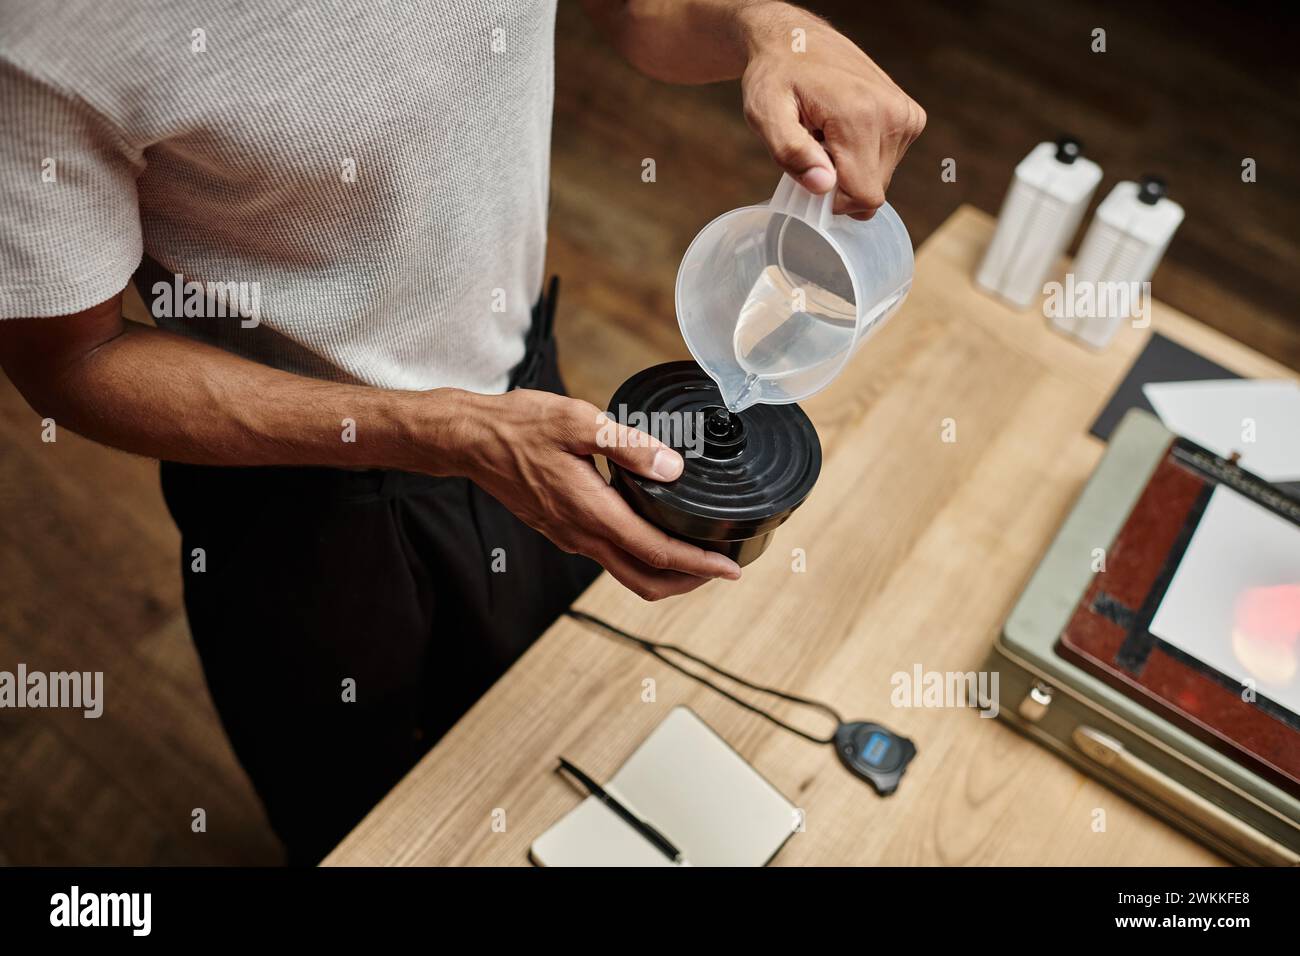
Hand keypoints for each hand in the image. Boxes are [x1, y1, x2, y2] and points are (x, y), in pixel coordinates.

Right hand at [453, 388, 741, 600]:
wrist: (471, 440)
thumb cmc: (519, 426)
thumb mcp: (578, 421)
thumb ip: (629, 446)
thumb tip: (673, 470)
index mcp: (591, 511)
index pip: (656, 552)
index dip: (699, 564)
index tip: (730, 567)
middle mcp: (581, 534)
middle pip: (645, 580)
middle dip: (689, 581)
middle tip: (721, 567)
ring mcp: (569, 536)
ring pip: (626, 571)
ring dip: (665, 571)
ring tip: (696, 552)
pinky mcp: (562, 529)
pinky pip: (609, 555)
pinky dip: (641, 555)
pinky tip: (653, 530)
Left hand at [739, 6, 925, 218]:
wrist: (797, 40)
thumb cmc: (775, 76)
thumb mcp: (764, 113)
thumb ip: (791, 152)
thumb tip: (823, 185)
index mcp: (859, 116)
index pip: (864, 196)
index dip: (834, 201)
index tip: (810, 174)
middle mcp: (892, 114)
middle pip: (873, 191)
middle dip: (840, 182)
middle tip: (815, 148)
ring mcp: (906, 115)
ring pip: (881, 178)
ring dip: (850, 168)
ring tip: (827, 135)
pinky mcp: (911, 116)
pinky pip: (888, 161)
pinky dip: (863, 155)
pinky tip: (842, 129)